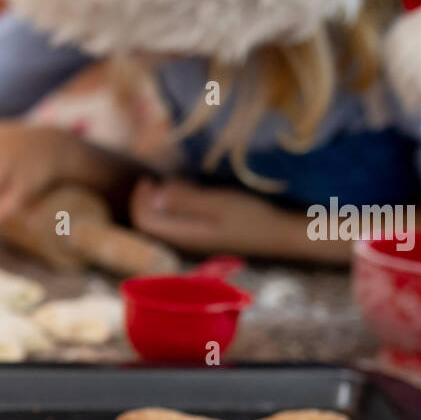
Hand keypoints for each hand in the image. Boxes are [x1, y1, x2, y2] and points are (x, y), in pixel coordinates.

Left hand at [129, 179, 340, 261]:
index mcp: (185, 235)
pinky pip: (178, 223)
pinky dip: (174, 207)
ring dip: (160, 203)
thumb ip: (186, 200)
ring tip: (169, 182)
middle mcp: (185, 242)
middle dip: (146, 200)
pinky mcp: (205, 237)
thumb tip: (155, 194)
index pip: (145, 221)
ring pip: (163, 223)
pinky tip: (187, 194)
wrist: (280, 235)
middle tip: (155, 178)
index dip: (139, 199)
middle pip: (150, 224)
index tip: (149, 178)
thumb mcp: (219, 203)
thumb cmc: (252, 216)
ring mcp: (194, 241)